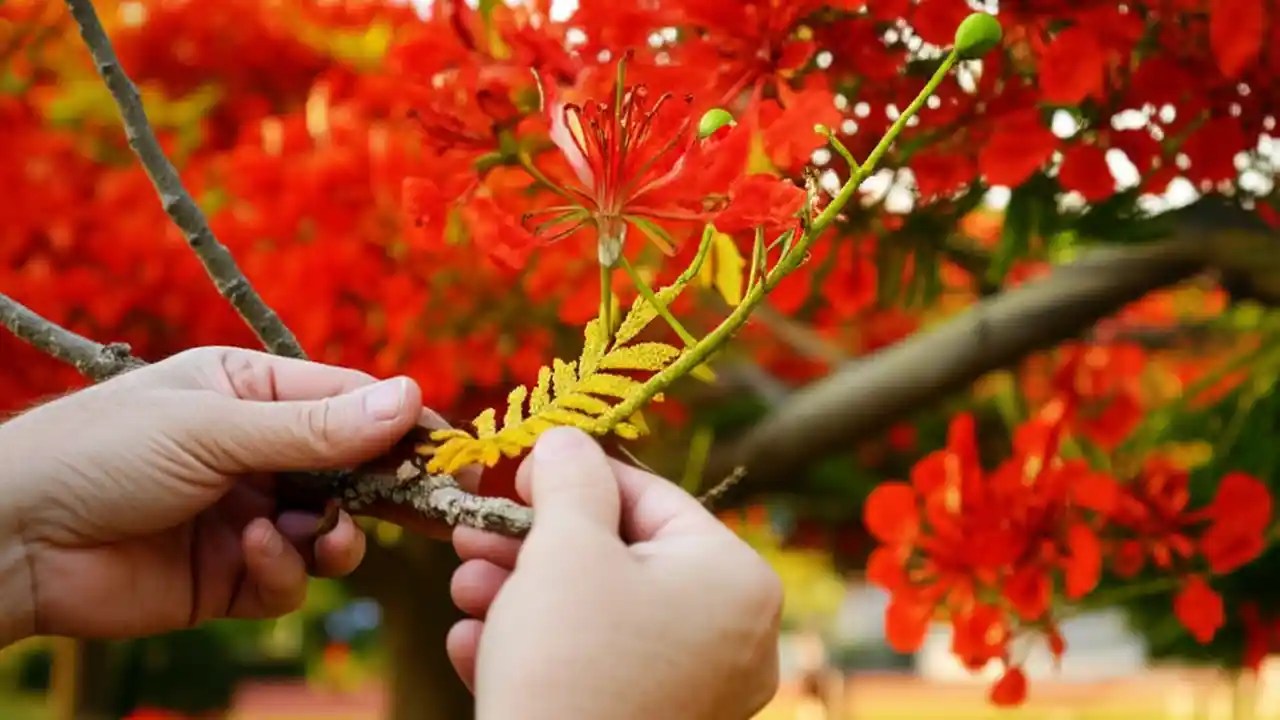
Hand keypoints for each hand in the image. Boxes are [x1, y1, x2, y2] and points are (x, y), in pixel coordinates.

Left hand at [0, 346, 427, 642]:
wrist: (14, 540)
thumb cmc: (103, 452)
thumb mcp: (215, 427)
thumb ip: (315, 427)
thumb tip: (411, 400)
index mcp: (252, 392)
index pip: (352, 404)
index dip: (406, 427)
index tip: (454, 453)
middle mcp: (257, 451)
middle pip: (354, 470)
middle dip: (392, 491)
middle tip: (440, 511)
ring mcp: (247, 514)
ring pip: (331, 530)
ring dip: (335, 536)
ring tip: (320, 535)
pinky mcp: (230, 576)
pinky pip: (289, 577)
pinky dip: (282, 571)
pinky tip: (250, 554)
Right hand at [449, 428, 782, 719]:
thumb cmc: (569, 664)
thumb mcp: (565, 548)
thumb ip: (568, 477)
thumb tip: (564, 440)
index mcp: (735, 580)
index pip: (650, 497)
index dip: (572, 475)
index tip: (513, 470)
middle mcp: (733, 637)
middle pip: (619, 560)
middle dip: (533, 545)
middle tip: (472, 531)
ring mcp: (698, 692)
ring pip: (600, 618)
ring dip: (522, 596)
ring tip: (464, 587)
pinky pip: (596, 673)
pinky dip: (538, 653)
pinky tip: (474, 644)